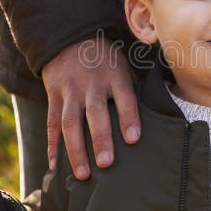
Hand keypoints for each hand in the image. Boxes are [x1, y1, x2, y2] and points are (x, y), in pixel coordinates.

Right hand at [42, 37, 139, 177]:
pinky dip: (52, 145)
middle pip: (95, 112)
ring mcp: (70, 90)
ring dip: (75, 149)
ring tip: (82, 174)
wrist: (69, 36)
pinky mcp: (54, 94)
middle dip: (100, 138)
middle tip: (106, 163)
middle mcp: (92, 83)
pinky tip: (55, 166)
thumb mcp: (123, 64)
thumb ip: (134, 88)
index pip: (124, 97)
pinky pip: (51, 122)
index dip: (129, 117)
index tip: (133, 139)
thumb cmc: (105, 59)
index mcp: (115, 75)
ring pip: (70, 122)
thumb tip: (158, 113)